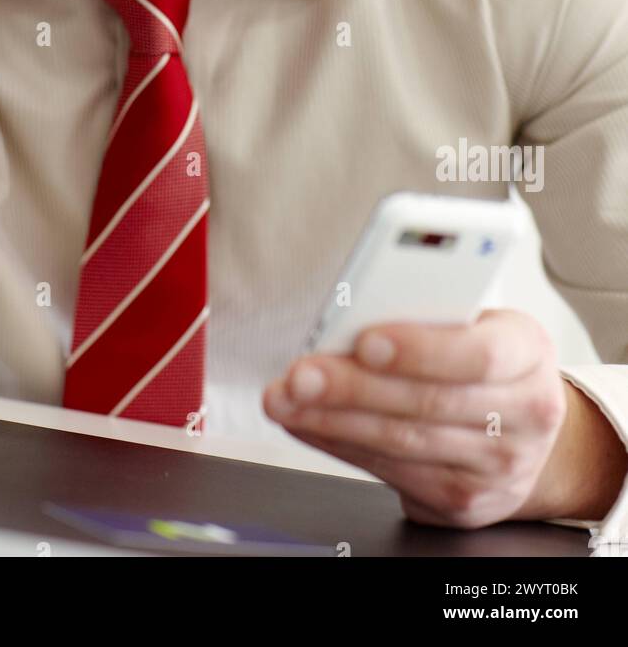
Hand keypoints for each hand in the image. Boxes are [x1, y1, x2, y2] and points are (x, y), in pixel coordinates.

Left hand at [262, 308, 570, 528]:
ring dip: (332, 421)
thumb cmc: (486, 357)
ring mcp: (498, 467)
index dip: (420, 349)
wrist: (528, 433)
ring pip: (402, 442)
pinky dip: (340, 444)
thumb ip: (434, 316)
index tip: (365, 339)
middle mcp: (524, 414)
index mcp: (528, 352)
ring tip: (286, 399)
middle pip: (428, 404)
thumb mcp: (480, 322)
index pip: (479, 353)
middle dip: (352, 388)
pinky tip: (308, 424)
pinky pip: (392, 472)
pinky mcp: (464, 502)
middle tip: (300, 374)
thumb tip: (357, 313)